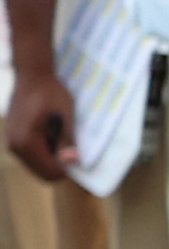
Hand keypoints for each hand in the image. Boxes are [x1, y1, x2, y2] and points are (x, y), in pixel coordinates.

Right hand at [4, 69, 78, 183]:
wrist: (32, 76)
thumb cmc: (50, 93)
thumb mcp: (65, 115)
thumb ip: (67, 140)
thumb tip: (72, 162)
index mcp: (27, 142)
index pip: (49, 172)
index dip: (67, 169)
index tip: (77, 155)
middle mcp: (15, 146)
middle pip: (41, 172)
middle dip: (58, 165)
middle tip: (71, 147)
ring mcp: (11, 142)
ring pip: (35, 165)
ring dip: (50, 158)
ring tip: (60, 137)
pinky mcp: (12, 137)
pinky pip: (30, 155)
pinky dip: (43, 151)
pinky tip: (51, 135)